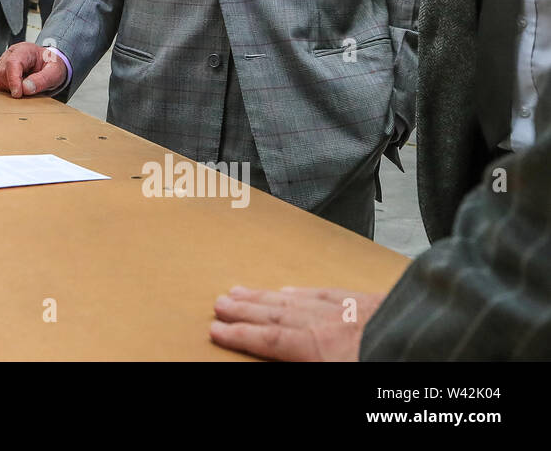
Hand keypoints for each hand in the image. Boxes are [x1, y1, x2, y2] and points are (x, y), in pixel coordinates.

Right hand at [0, 41, 66, 97]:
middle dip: (13, 86)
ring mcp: (4, 63)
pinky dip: (9, 90)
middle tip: (29, 91)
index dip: (13, 79)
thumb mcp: (55, 72)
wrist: (49, 66)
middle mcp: (11, 54)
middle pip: (3, 71)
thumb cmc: (51, 66)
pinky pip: (0, 84)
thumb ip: (43, 79)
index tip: (18, 93)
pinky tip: (20, 88)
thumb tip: (25, 88)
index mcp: (25, 50)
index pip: (12, 62)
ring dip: (11, 88)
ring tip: (27, 87)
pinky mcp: (2, 73)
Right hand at [209, 286, 386, 360]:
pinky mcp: (373, 301)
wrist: (448, 343)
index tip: (215, 328)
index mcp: (323, 348)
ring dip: (267, 296)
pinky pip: (328, 292)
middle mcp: (331, 324)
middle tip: (220, 301)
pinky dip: (304, 291)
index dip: (241, 334)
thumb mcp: (347, 375)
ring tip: (243, 291)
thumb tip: (288, 354)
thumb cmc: (398, 366)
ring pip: (298, 299)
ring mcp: (351, 309)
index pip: (272, 339)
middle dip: (246, 309)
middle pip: (278, 314)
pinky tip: (293, 289)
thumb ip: (317, 362)